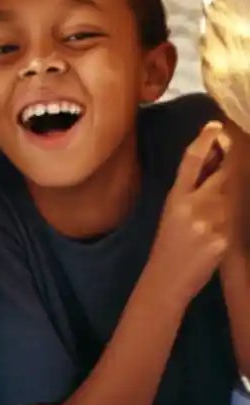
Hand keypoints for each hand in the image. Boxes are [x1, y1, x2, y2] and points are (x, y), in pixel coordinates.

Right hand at [147, 121, 235, 304]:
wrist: (167, 279)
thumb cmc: (169, 244)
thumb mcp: (173, 212)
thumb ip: (191, 189)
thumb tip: (212, 162)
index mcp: (175, 197)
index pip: (192, 161)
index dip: (205, 140)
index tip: (215, 125)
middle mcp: (193, 205)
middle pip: (223, 174)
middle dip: (232, 166)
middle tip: (233, 154)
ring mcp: (211, 221)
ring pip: (234, 197)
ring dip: (232, 198)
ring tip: (213, 212)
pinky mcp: (224, 237)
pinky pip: (237, 219)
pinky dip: (233, 220)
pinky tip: (219, 231)